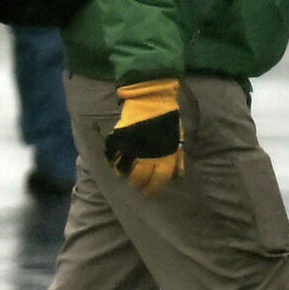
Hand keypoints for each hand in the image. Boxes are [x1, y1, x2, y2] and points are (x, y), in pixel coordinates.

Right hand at [105, 79, 183, 195]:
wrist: (152, 97)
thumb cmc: (167, 117)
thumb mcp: (177, 137)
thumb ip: (177, 156)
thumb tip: (178, 175)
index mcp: (165, 155)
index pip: (160, 179)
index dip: (153, 188)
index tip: (148, 192)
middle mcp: (149, 154)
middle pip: (141, 177)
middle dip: (137, 183)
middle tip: (135, 185)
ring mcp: (134, 147)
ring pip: (125, 168)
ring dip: (123, 174)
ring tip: (123, 174)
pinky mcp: (122, 138)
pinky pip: (113, 154)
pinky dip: (111, 160)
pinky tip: (112, 163)